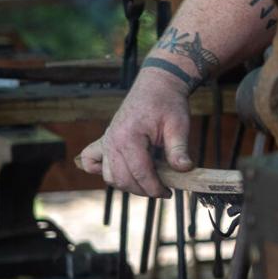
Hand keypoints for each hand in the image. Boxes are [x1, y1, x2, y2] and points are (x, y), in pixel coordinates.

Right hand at [75, 73, 193, 197]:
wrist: (157, 85)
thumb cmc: (168, 103)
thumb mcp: (179, 124)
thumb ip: (179, 149)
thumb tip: (185, 169)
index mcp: (129, 137)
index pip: (139, 173)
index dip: (154, 187)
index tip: (168, 193)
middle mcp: (112, 141)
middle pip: (122, 179)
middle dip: (143, 190)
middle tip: (163, 190)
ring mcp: (106, 141)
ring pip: (110, 176)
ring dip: (128, 185)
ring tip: (149, 183)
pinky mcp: (105, 140)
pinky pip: (92, 162)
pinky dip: (101, 171)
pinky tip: (121, 173)